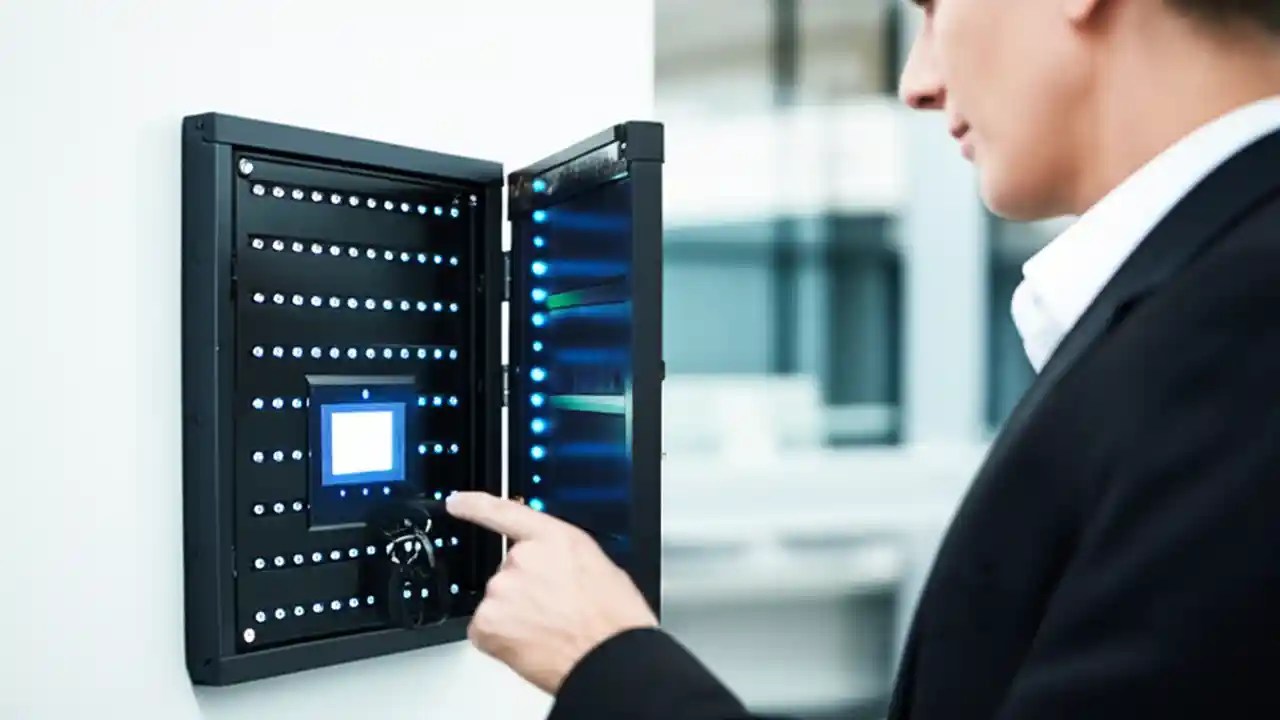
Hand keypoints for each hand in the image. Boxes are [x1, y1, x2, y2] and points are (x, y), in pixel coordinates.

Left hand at [445, 492, 658, 693]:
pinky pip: (485, 630)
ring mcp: (500, 589)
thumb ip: (562, 559)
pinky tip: (529, 646)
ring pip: (497, 603)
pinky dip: (501, 640)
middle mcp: (521, 558)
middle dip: (524, 592)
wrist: (610, 659)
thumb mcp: (597, 567)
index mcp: (553, 539)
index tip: (456, 502)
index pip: (504, 512)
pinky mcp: (486, 622)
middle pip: (508, 572)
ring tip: (548, 633)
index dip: (475, 505)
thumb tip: (552, 572)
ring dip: (513, 618)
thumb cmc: (615, 621)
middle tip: (553, 614)